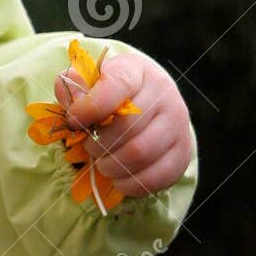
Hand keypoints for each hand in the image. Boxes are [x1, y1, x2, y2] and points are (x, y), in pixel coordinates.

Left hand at [56, 49, 192, 198]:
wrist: (150, 104)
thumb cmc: (112, 94)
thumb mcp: (90, 82)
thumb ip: (74, 86)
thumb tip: (75, 103)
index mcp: (138, 72)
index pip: (116, 85)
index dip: (90, 107)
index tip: (73, 121)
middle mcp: (165, 94)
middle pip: (126, 126)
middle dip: (98, 144)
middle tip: (89, 147)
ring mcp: (178, 124)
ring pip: (139, 154)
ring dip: (111, 166)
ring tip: (102, 163)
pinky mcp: (182, 153)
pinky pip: (154, 177)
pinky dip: (128, 184)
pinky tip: (118, 178)